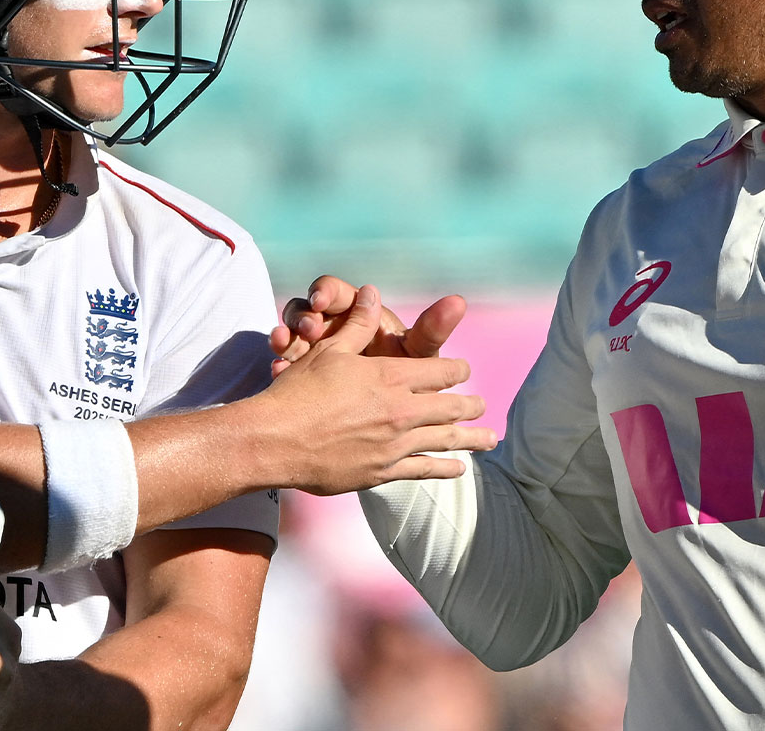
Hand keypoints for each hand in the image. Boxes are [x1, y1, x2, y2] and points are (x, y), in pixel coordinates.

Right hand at [250, 281, 494, 494]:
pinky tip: (458, 469)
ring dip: (470, 439)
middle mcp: (399, 412)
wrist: (274, 440)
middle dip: (469, 406)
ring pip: (444, 441)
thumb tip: (373, 292)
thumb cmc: (298, 392)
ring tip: (490, 440)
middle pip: (450, 408)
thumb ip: (358, 324)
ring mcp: (394, 445)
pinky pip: (423, 469)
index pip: (440, 372)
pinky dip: (444, 468)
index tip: (465, 371)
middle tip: (483, 406)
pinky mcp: (381, 472)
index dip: (457, 370)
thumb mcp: (329, 350)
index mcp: (390, 377)